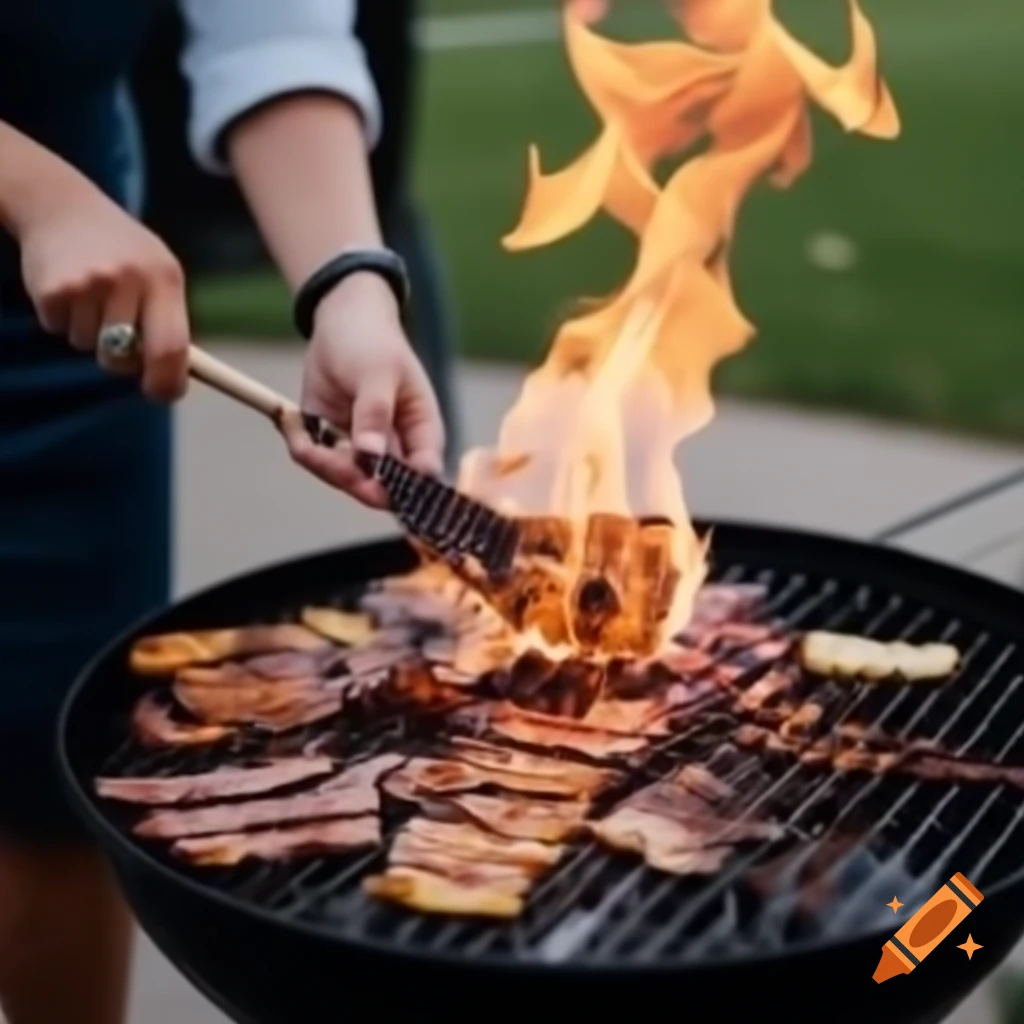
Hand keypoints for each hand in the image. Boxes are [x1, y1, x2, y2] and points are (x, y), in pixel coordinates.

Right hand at [18, 171, 189, 401]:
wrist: (63, 206)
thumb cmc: (125, 252)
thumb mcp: (159, 275)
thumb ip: (169, 322)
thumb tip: (176, 381)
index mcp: (164, 278)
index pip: (173, 347)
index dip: (168, 381)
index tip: (162, 394)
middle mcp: (128, 279)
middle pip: (126, 359)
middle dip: (123, 363)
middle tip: (119, 336)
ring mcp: (89, 282)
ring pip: (89, 346)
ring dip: (89, 333)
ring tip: (92, 293)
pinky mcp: (52, 288)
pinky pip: (60, 330)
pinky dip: (63, 319)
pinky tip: (69, 287)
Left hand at [290, 272, 445, 507]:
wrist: (342, 320)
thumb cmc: (373, 342)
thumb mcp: (377, 373)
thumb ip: (375, 416)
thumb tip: (372, 458)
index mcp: (422, 433)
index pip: (423, 476)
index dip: (402, 490)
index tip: (372, 483)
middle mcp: (395, 448)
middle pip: (381, 487)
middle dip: (352, 478)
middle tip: (324, 455)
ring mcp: (363, 448)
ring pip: (346, 479)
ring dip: (321, 462)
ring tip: (300, 429)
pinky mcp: (333, 442)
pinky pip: (318, 461)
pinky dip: (303, 448)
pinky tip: (294, 424)